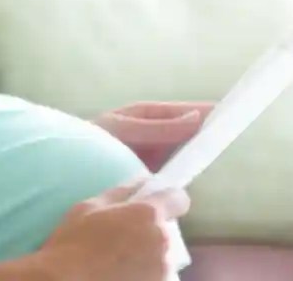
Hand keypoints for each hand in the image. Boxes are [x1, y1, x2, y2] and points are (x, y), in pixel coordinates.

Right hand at [37, 179, 190, 280]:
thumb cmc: (72, 245)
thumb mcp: (89, 207)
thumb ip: (122, 191)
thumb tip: (143, 179)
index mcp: (148, 214)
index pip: (179, 199)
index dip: (169, 201)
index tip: (159, 207)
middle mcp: (162, 241)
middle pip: (167, 232)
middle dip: (151, 234)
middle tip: (124, 242)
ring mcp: (162, 270)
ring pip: (163, 258)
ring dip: (149, 259)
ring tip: (121, 264)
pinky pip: (157, 277)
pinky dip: (145, 276)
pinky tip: (122, 276)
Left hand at [94, 101, 215, 170]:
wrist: (68, 168)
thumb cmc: (92, 141)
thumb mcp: (124, 129)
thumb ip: (159, 127)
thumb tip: (196, 118)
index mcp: (146, 115)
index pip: (182, 111)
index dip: (203, 111)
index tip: (225, 113)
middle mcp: (152, 133)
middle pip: (184, 132)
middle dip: (201, 135)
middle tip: (223, 138)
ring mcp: (150, 154)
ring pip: (179, 153)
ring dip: (191, 157)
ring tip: (209, 159)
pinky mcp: (148, 175)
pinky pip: (169, 173)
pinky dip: (178, 176)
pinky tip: (186, 181)